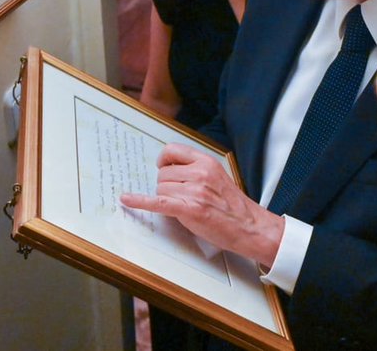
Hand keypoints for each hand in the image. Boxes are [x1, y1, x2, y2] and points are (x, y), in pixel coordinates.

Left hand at [120, 143, 284, 267]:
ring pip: (160, 188)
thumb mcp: (217, 176)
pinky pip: (157, 202)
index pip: (172, 150)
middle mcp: (199, 173)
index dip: (164, 160)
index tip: (163, 167)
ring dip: (166, 198)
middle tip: (181, 196)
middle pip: (162, 173)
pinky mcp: (189, 210)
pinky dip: (140, 201)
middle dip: (166, 185)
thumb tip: (170, 168)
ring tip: (184, 206)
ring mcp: (194, 191)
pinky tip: (127, 199)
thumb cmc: (232, 205)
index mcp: (206, 162)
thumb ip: (196, 168)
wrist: (249, 226)